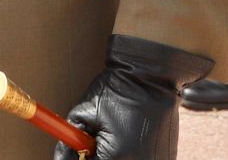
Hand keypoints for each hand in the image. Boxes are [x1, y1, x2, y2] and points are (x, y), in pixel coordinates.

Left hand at [54, 35, 211, 159]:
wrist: (150, 76)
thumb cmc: (116, 91)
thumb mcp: (84, 113)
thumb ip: (68, 142)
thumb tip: (61, 158)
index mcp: (117, 158)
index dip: (81, 159)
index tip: (78, 152)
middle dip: (98, 156)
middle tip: (97, 140)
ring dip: (115, 155)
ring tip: (117, 134)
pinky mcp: (166, 158)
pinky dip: (133, 154)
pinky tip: (132, 136)